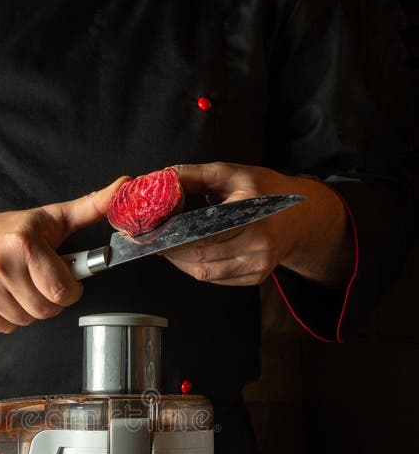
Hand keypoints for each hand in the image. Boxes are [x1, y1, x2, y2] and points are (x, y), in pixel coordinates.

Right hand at [0, 177, 127, 332]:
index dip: (69, 290)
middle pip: (46, 310)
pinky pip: (6, 328)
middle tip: (39, 280)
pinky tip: (3, 294)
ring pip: (27, 321)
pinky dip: (9, 317)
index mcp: (24, 244)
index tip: (62, 278)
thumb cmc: (10, 231)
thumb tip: (125, 187)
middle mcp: (0, 264)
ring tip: (20, 284)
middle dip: (49, 299)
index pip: (62, 292)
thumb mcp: (53, 217)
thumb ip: (91, 207)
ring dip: (28, 308)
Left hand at [164, 162, 350, 286]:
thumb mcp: (233, 173)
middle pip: (202, 256)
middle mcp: (259, 241)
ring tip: (168, 249)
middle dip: (172, 252)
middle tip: (153, 243)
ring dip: (181, 263)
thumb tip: (161, 179)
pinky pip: (216, 279)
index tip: (153, 234)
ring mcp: (259, 263)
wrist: (300, 216)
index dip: (174, 237)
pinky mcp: (256, 277)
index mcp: (252, 211)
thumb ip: (195, 175)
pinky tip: (190, 256)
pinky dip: (198, 269)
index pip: (203, 232)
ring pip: (206, 272)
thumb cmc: (266, 191)